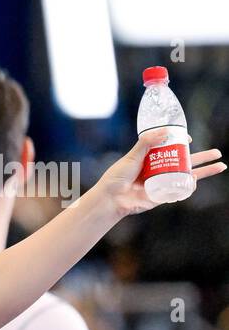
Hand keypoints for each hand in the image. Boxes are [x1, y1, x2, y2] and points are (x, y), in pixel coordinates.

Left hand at [91, 130, 223, 216]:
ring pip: (188, 176)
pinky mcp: (163, 195)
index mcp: (151, 159)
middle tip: (218, 153)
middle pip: (185, 162)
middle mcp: (159, 170)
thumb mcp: (132, 155)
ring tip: (221, 166)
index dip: (181, 143)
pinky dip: (190, 185)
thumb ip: (147, 142)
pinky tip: (196, 180)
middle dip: (203, 158)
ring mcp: (163, 183)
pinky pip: (181, 190)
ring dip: (205, 171)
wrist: (111, 199)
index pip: (171, 149)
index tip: (188, 139)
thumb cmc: (117, 177)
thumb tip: (167, 131)